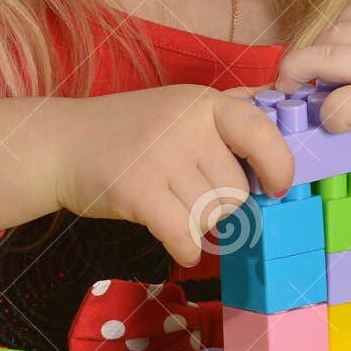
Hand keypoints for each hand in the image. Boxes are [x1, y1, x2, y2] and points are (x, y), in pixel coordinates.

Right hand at [49, 85, 294, 267]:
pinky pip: (185, 235)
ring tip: (169, 204)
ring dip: (196, 224)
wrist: (62, 144)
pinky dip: (185, 248)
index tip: (277, 186)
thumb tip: (288, 102)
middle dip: (220, 204)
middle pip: (237, 190)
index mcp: (206, 103)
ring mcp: (161, 157)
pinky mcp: (138, 191)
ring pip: (212, 216)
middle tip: (188, 193)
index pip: (262, 132)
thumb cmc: (132, 130)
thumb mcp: (183, 106)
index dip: (279, 165)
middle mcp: (187, 126)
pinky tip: (176, 241)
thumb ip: (232, 109)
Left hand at [280, 0, 350, 173]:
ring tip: (291, 90)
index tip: (327, 48)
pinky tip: (337, 124)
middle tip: (296, 76)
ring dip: (297, 70)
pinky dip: (329, 115)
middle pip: (331, 31)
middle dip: (307, 52)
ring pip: (323, 55)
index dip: (335, 27)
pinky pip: (338, 101)